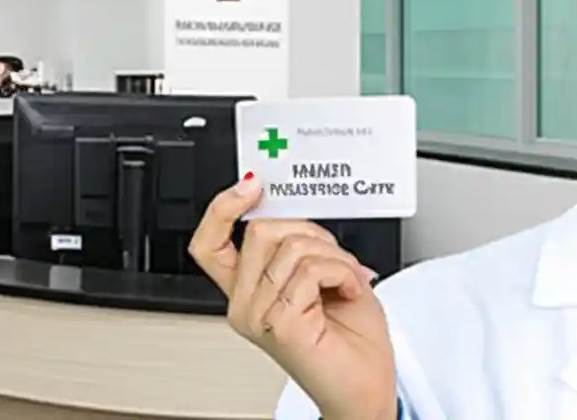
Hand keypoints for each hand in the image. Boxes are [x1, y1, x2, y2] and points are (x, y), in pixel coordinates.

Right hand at [189, 173, 397, 419]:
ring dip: (336, 257)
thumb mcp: (323, 278)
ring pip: (293, 245)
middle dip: (311, 232)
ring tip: (348, 282)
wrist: (367, 391)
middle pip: (261, 230)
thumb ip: (298, 247)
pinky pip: (312, 268)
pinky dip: (344, 272)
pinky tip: (351, 292)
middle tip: (336, 261)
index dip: (222, 208)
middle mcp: (245, 305)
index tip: (250, 185)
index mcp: (248, 292)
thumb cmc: (352, 341)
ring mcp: (259, 316)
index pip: (209, 243)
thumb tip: (292, 210)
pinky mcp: (280, 324)